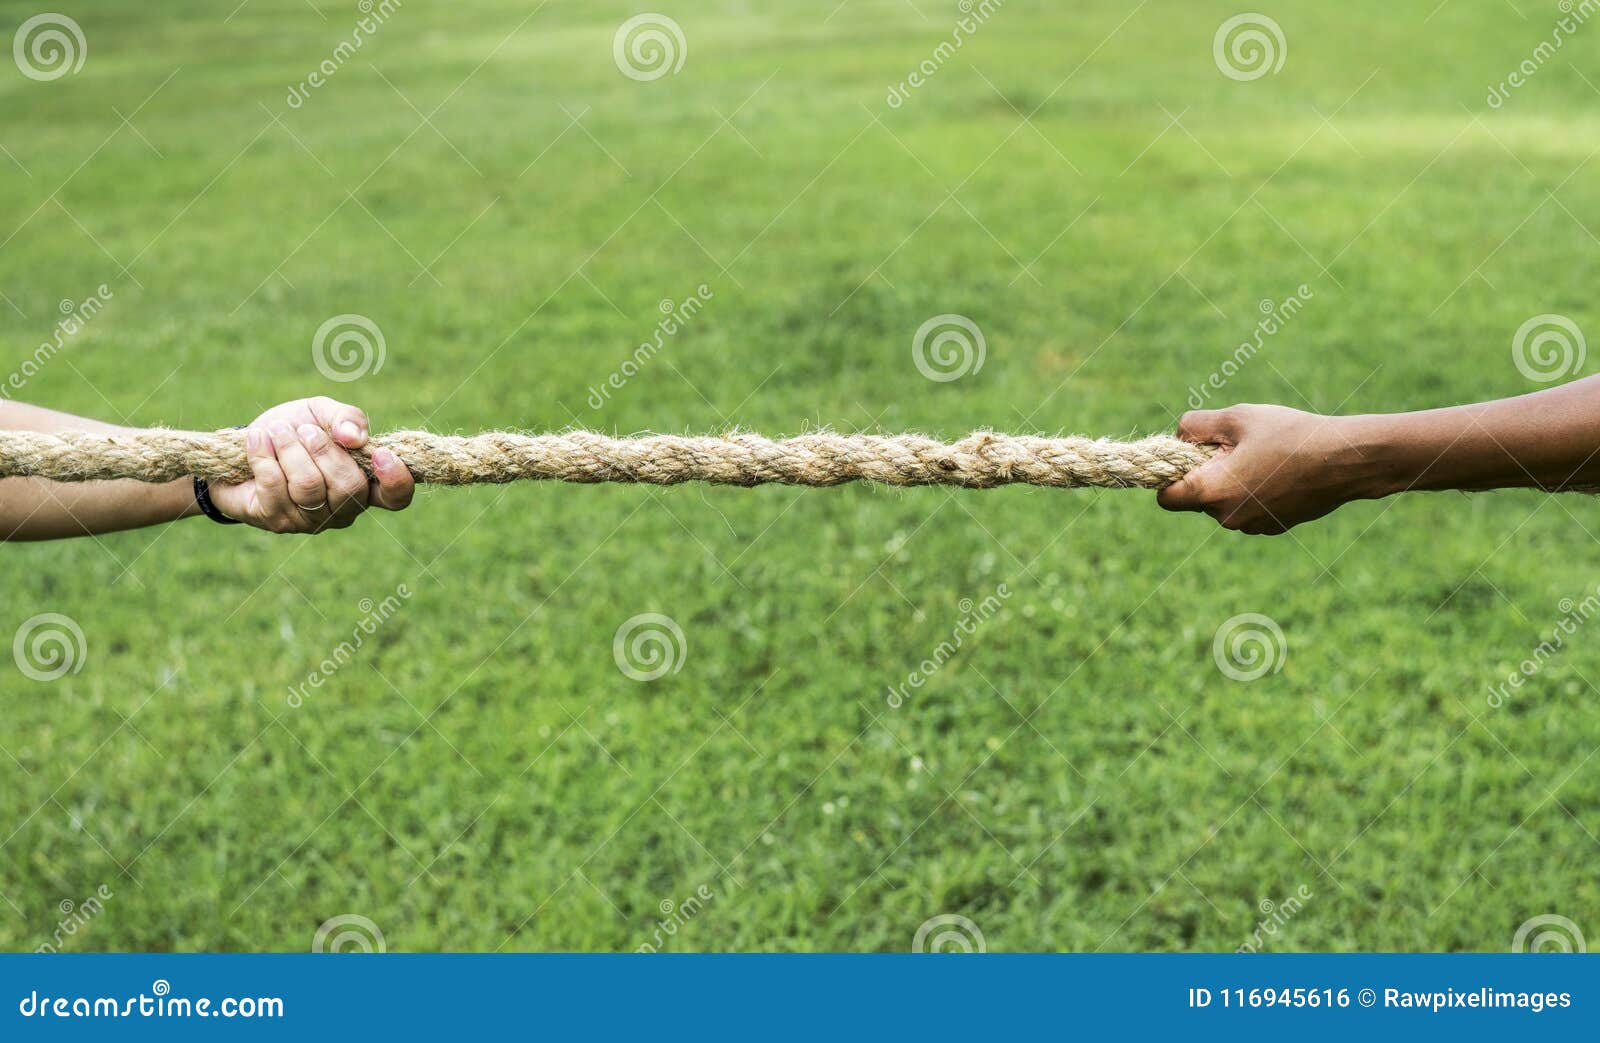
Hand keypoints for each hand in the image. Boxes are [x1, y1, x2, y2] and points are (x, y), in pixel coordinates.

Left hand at [207, 397, 413, 533]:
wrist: (246, 445)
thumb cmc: (294, 430)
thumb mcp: (322, 413)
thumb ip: (346, 418)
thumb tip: (354, 437)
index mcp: (365, 483)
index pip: (395, 497)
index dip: (395, 481)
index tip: (380, 454)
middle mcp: (344, 510)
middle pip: (348, 488)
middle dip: (323, 451)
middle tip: (303, 429)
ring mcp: (311, 520)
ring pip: (309, 487)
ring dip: (290, 450)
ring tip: (277, 431)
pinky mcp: (277, 521)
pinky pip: (275, 488)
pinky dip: (264, 456)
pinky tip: (257, 440)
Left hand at [1156, 404, 1379, 533]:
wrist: (1346, 460)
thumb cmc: (1290, 434)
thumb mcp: (1236, 418)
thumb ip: (1196, 425)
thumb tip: (1179, 436)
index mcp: (1212, 492)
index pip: (1165, 499)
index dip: (1167, 478)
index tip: (1183, 458)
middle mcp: (1227, 517)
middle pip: (1196, 498)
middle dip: (1205, 474)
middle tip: (1234, 446)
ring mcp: (1251, 526)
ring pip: (1223, 503)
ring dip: (1229, 483)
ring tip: (1260, 456)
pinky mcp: (1272, 527)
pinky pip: (1247, 509)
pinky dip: (1252, 492)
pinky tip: (1277, 471)